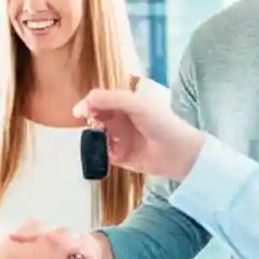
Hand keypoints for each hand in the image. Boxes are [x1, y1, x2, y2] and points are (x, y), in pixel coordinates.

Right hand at [73, 89, 205, 180]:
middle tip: (96, 127)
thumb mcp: (134, 104)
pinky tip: (111, 153)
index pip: (98, 101)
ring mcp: (119, 139)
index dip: (88, 105)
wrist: (178, 152)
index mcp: (123, 104)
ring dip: (95, 139)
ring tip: (106, 141)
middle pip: (94, 119)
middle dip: (91, 122)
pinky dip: (101, 154)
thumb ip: (108, 100)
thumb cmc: (160, 122)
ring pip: (96, 137)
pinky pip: (102, 155)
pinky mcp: (120, 158)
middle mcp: (119, 120)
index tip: (80, 112)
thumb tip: (81, 105)